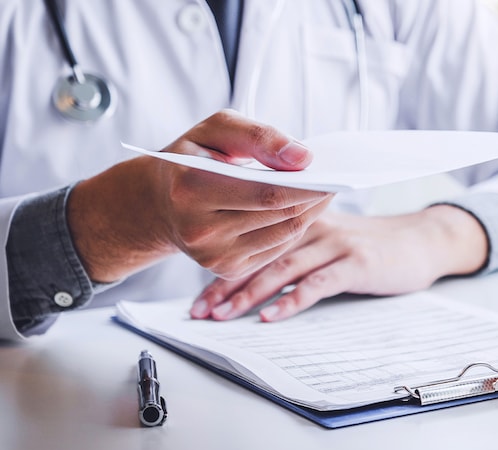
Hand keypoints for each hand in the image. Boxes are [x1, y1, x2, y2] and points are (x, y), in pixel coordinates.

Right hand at [67, 109, 332, 282]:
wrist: (159, 202)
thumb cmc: (194, 157)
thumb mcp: (216, 129)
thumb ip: (259, 135)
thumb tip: (304, 158)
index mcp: (190, 188)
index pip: (268, 192)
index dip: (308, 184)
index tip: (332, 171)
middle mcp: (199, 229)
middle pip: (281, 214)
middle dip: (315, 196)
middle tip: (336, 178)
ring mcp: (213, 255)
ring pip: (285, 234)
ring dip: (311, 212)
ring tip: (323, 190)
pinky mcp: (226, 269)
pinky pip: (277, 248)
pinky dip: (295, 227)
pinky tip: (302, 209)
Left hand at [189, 204, 486, 320]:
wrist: (422, 240)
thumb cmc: (374, 246)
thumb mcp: (330, 240)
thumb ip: (296, 250)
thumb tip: (253, 282)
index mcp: (301, 219)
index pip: (252, 243)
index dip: (221, 271)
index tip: (198, 301)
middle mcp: (313, 226)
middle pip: (259, 255)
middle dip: (225, 285)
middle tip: (200, 312)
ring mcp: (336, 243)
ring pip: (282, 267)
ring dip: (249, 294)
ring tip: (224, 316)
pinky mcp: (357, 263)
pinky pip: (317, 283)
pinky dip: (291, 301)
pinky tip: (271, 317)